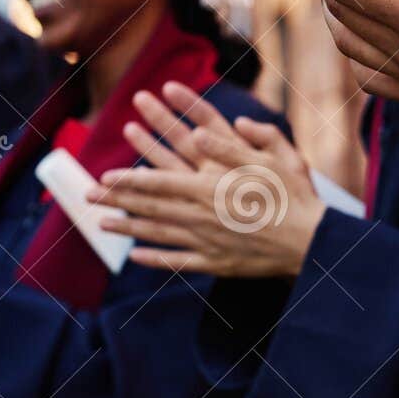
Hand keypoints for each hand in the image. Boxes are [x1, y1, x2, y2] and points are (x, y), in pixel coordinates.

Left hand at [89, 81, 324, 276]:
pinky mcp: (215, 263)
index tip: (105, 177)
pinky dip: (154, 259)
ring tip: (101, 224)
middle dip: (116, 202)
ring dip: (126, 229)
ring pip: (157, 235)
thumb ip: (233, 146)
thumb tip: (200, 134)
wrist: (310, 243)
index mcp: (211, 188)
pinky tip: (135, 257)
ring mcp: (206, 243)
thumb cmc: (293, 197)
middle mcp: (201, 216)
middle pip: (149, 208)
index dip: (129, 180)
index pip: (159, 182)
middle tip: (88, 197)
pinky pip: (177, 262)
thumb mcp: (270, 161)